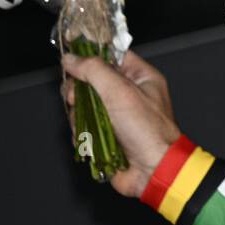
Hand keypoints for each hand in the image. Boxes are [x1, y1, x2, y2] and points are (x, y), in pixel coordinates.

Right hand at [61, 48, 182, 197]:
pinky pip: (83, 127)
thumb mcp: (120, 91)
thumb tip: (72, 59)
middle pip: (91, 81)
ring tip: (87, 125)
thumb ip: (94, 70)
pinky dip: (81, 133)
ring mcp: (116, 115)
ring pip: (83, 105)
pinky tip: (88, 140)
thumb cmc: (147, 130)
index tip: (71, 56)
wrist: (153, 170)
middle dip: (78, 90)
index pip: (111, 55)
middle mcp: (128, 94)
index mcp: (140, 78)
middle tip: (76, 98)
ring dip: (79, 115)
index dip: (90, 54)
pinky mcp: (106, 135)